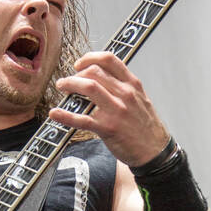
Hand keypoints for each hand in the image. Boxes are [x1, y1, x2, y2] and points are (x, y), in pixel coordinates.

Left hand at [51, 52, 168, 166]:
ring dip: (70, 84)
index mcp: (132, 85)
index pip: (109, 60)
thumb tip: (102, 78)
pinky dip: (66, 115)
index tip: (79, 64)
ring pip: (89, 88)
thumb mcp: (140, 100)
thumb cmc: (145, 127)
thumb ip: (123, 87)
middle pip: (94, 72)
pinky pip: (83, 119)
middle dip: (76, 74)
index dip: (89, 58)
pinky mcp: (108, 129)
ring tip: (62, 87)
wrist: (155, 152)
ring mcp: (116, 111)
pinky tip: (55, 113)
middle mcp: (125, 94)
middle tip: (67, 81)